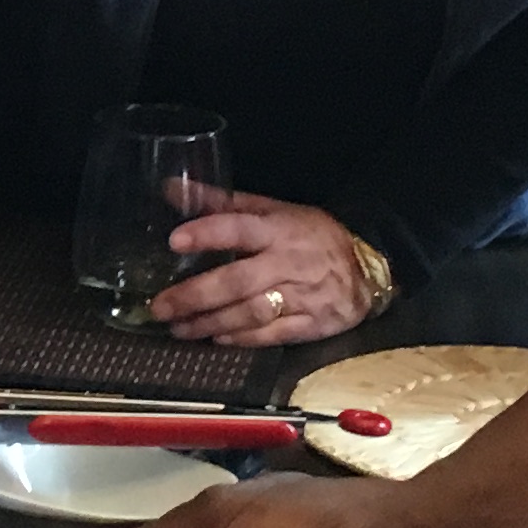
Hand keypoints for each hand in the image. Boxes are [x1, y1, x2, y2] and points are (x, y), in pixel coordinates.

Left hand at [152, 193, 385, 345]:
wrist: (367, 269)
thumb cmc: (311, 236)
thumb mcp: (272, 211)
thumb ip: (221, 203)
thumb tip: (172, 189)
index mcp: (278, 229)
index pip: (239, 227)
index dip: (207, 233)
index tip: (174, 240)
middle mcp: (288, 262)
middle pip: (236, 281)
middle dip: (194, 296)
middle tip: (160, 306)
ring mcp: (301, 296)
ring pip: (249, 312)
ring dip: (210, 323)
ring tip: (179, 328)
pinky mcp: (310, 324)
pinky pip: (271, 335)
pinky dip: (241, 339)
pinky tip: (216, 339)